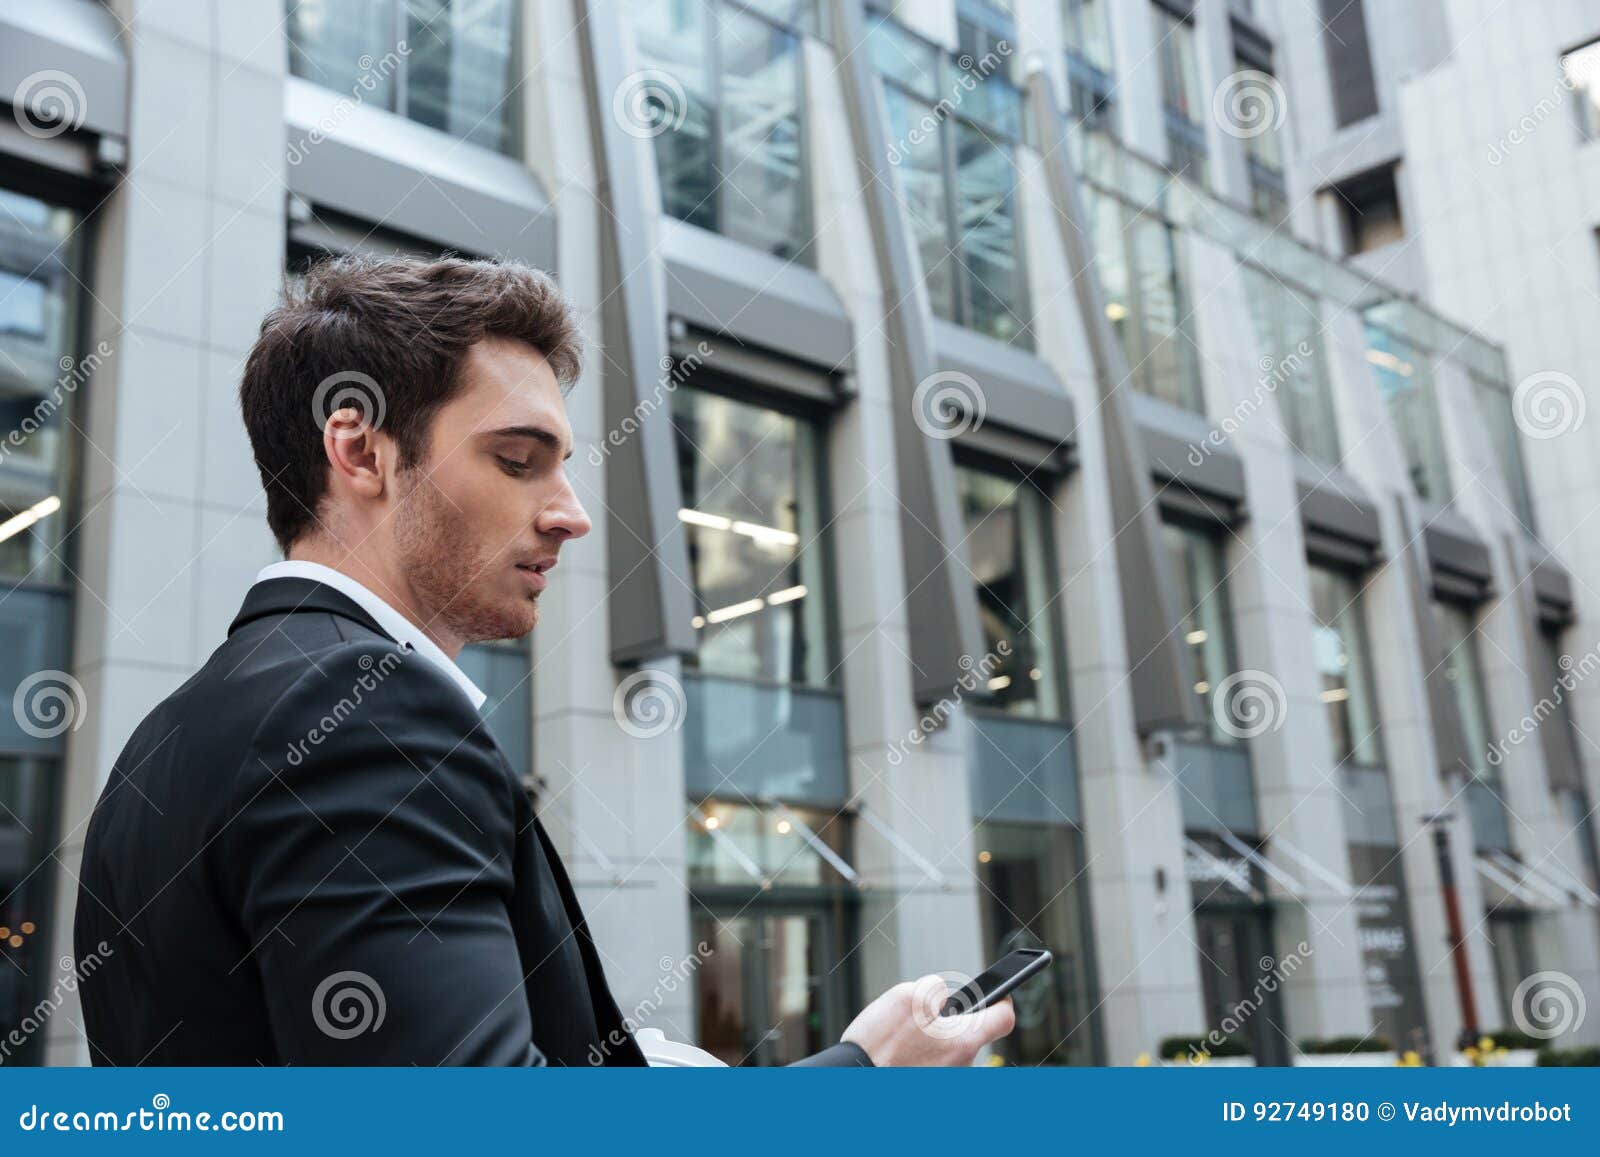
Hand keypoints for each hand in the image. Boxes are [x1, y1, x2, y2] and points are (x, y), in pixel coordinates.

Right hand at [841, 976, 1015, 1065]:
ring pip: (949, 1050)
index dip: (1001, 1001)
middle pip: (970, 1033)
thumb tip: (943, 995)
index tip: (998, 995)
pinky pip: (936, 1065)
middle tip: (922, 1018)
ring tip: (903, 1039)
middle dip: (950, 1022)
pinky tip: (902, 1055)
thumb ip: (934, 989)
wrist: (856, 1079)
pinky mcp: (935, 1088)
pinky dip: (923, 1057)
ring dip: (932, 1040)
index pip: (1003, 1018)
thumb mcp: (906, 996)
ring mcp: (950, 1080)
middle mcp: (963, 1065)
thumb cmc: (880, 1044)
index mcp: (963, 1040)